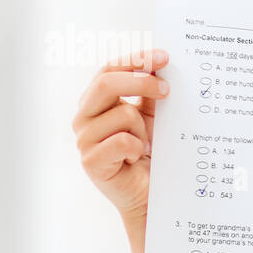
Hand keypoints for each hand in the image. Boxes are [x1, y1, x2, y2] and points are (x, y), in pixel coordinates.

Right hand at [71, 49, 169, 221]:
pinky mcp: (91, 161)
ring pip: (122, 114)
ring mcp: (84, 139)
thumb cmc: (150, 154)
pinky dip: (138, 148)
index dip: (135, 60)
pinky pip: (122, 141)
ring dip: (144, 129)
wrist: (149, 195)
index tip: (164, 57)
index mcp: (96, 102)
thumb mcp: (152, 117)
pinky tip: (137, 159)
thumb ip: (150, 92)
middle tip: (167, 90)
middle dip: (141, 82)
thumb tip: (161, 63)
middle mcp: (84, 117)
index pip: (109, 69)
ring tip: (145, 146)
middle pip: (107, 83)